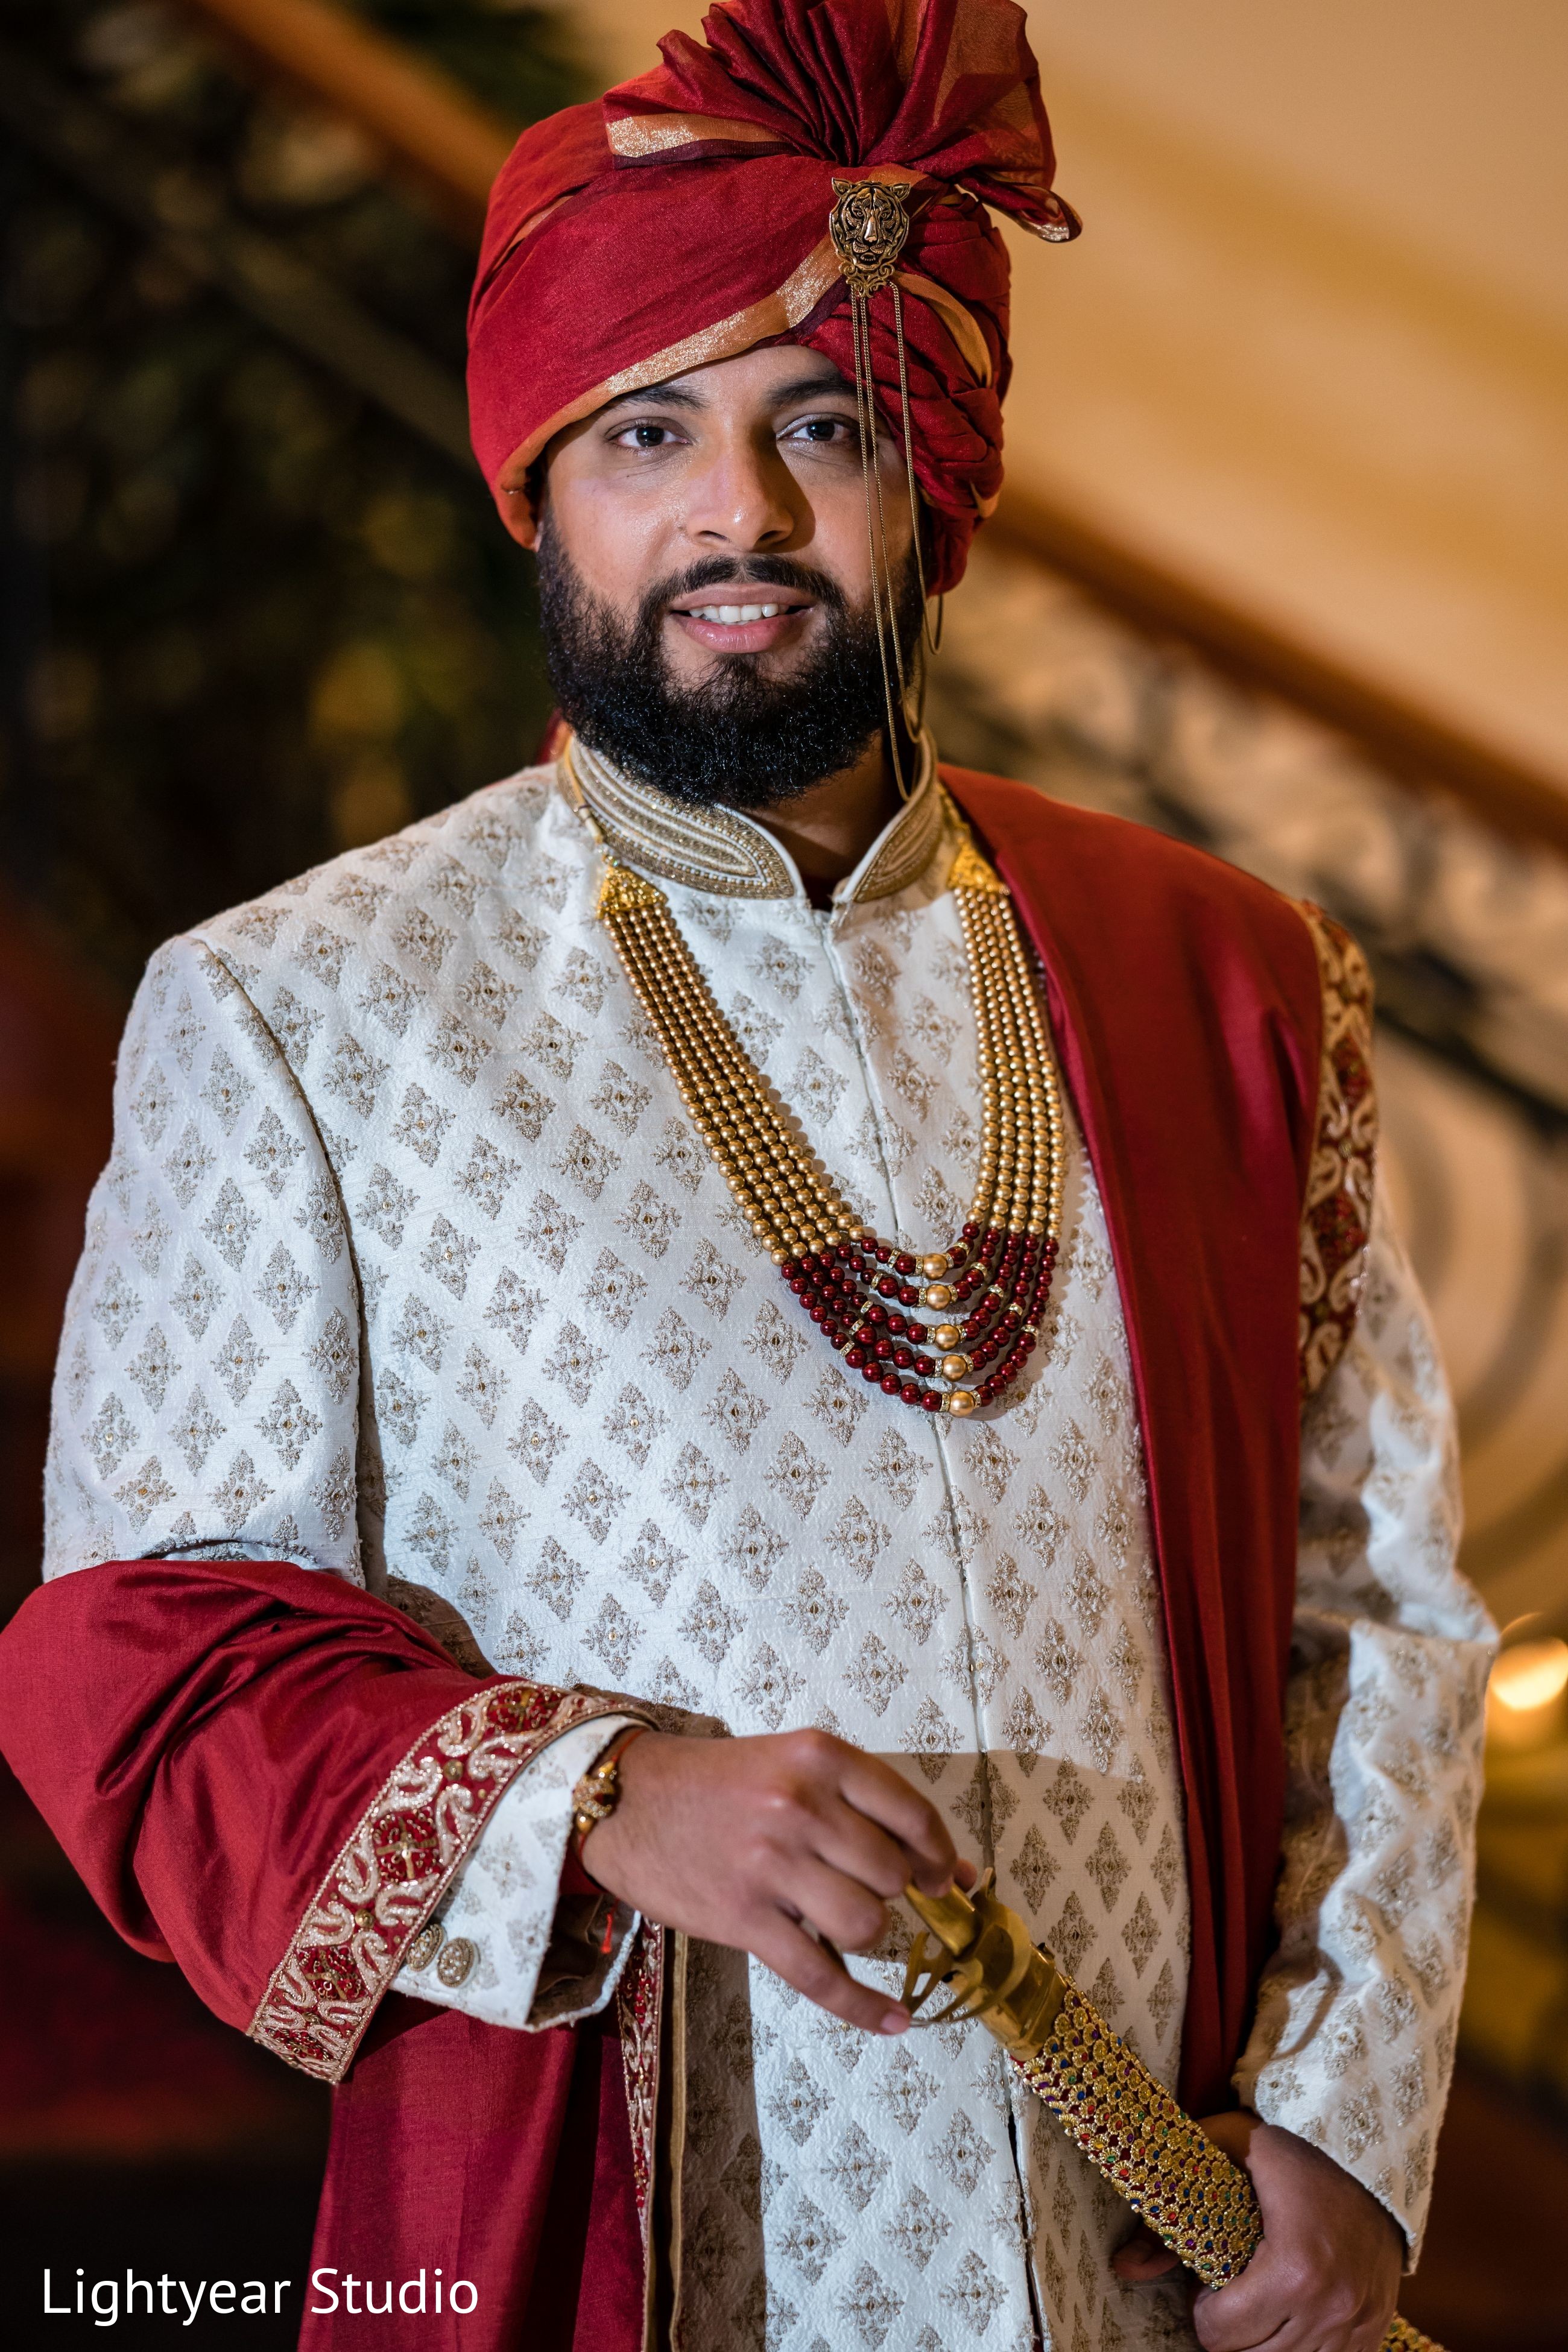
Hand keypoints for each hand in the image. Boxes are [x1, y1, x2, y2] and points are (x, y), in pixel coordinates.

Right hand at [581, 1727, 967, 2035]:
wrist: (628, 1801)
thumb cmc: (718, 1784)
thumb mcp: (791, 1766)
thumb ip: (865, 1807)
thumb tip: (956, 1873)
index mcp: (819, 1757)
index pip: (911, 1814)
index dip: (937, 1855)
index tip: (941, 1877)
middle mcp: (800, 1805)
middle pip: (891, 1874)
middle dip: (889, 1891)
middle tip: (864, 1887)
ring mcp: (771, 1864)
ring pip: (865, 1924)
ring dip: (865, 1931)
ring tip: (837, 1918)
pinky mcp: (744, 1918)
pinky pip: (820, 1975)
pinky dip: (863, 2007)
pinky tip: (892, 2020)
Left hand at [1111, 2111, 1403, 2348]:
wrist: (1370, 2154)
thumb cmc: (1291, 2148)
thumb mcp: (1224, 2154)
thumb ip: (1171, 2211)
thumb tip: (1123, 2267)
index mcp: (1293, 2268)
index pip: (1220, 2333)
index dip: (1203, 2308)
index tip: (1208, 2279)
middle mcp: (1330, 2306)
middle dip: (1232, 2327)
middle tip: (1232, 2289)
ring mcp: (1358, 2323)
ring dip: (1265, 2339)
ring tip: (1260, 2297)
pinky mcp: (1375, 2329)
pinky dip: (1301, 2344)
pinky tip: (1291, 2311)